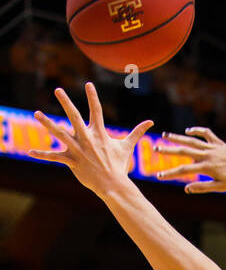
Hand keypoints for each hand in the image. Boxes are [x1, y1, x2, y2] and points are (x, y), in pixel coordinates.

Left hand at [30, 83, 152, 197]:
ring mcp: (78, 150)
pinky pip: (54, 157)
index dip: (92, 97)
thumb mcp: (127, 146)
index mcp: (99, 134)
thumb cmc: (119, 165)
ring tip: (37, 113)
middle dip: (66, 102)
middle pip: (74, 117)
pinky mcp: (71, 161)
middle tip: (58, 90)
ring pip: (60, 133)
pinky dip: (42, 154)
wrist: (113, 185)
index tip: (88, 84)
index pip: (96, 111)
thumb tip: (151, 122)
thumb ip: (137, 132)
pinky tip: (30, 151)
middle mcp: (87, 139)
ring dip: (47, 123)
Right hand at [154, 127, 225, 192]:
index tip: (158, 176)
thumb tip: (187, 190)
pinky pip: (206, 134)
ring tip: (166, 135)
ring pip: (192, 141)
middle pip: (183, 151)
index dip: (170, 173)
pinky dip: (197, 131)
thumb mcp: (220, 187)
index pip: (183, 170)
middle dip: (168, 150)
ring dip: (178, 137)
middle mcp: (207, 155)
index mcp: (206, 168)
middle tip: (155, 148)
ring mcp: (213, 147)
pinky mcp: (219, 143)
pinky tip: (189, 131)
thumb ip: (203, 188)